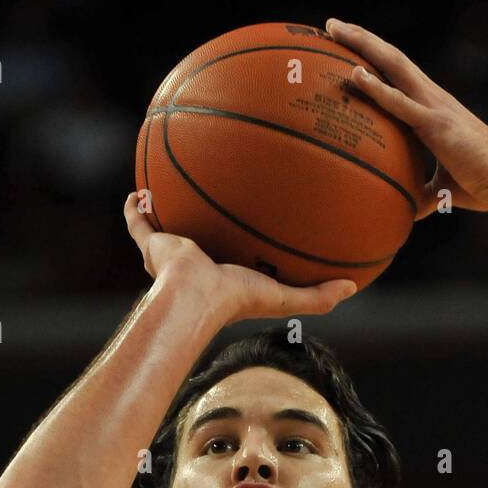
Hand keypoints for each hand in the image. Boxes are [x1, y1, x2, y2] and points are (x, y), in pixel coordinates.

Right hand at [124, 193, 356, 324]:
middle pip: (201, 239)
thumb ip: (317, 296)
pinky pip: (138, 222)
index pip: (234, 257)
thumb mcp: (284, 297)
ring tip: (173, 186)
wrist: (194, 297)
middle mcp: (196, 264)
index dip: (242, 246)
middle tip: (215, 201)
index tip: (251, 230)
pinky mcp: (152, 242)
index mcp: (223, 276)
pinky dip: (134, 208)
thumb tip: (353, 287)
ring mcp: (171, 253)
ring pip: (168, 229)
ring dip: (170, 211)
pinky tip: (135, 190)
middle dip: (205, 222)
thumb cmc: (236, 300)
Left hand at [325, 19, 487, 215]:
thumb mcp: (444, 188)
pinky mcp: (437, 125)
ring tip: (334, 30)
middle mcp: (433, 99)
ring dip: (363, 46)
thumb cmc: (481, 185)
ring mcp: (435, 108)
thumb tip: (405, 209)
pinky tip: (355, 75)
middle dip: (361, 39)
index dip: (375, 58)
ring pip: (394, 67)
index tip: (347, 47)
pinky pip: (401, 103)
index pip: (399, 75)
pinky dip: (377, 89)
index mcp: (434, 109)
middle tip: (330, 25)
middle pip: (392, 59)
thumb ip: (423, 192)